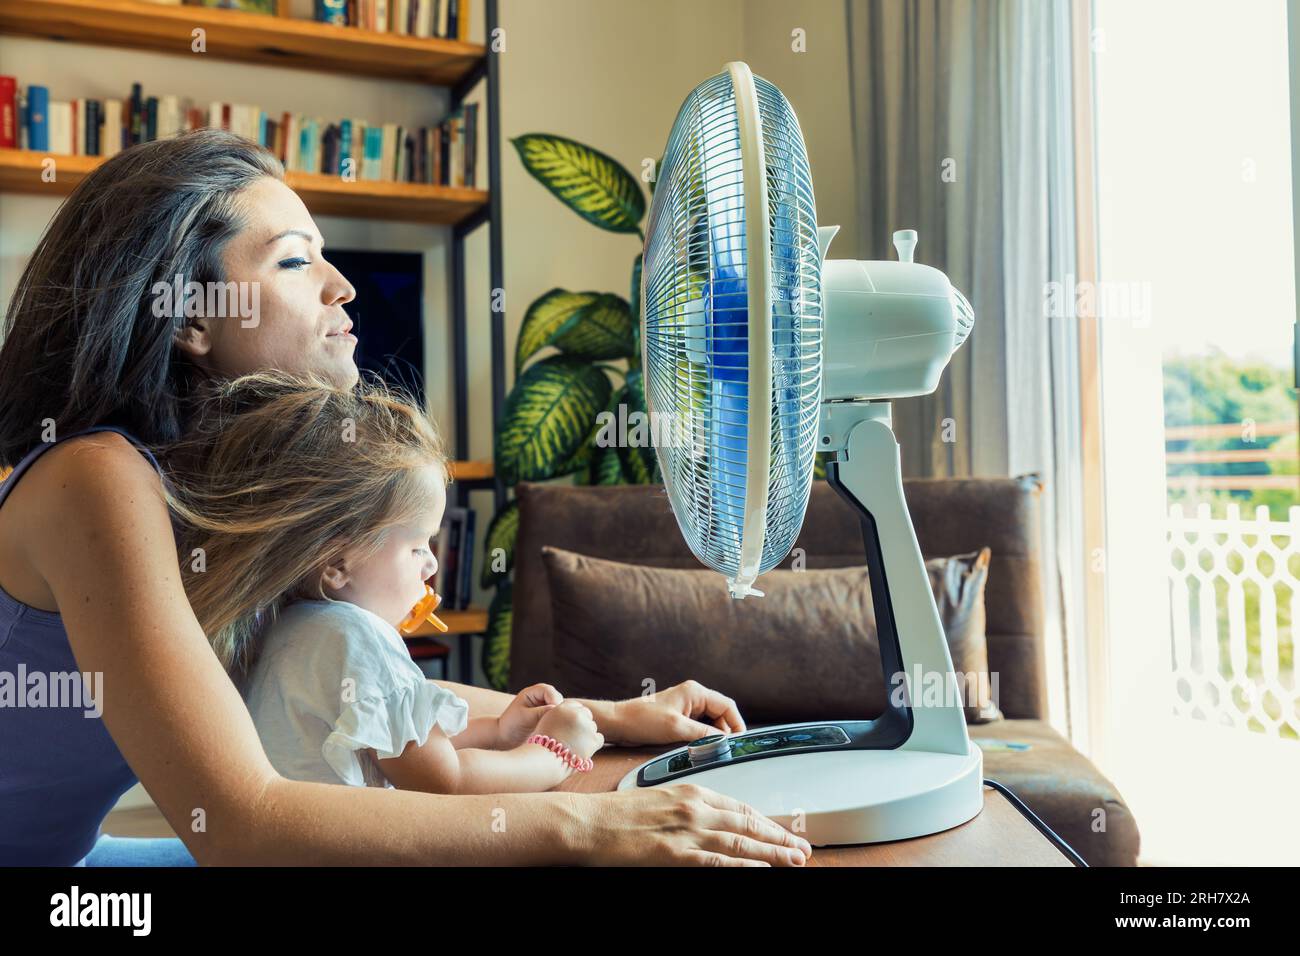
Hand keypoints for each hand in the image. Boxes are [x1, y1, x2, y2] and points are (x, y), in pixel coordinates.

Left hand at [496, 682, 563, 748]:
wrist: (504, 739)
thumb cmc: (511, 726)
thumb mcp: (526, 717)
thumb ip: (542, 712)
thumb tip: (558, 708)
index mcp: (532, 692)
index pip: (549, 691)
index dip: (554, 701)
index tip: (555, 715)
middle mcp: (540, 697)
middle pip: (557, 698)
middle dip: (559, 709)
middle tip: (558, 722)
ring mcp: (545, 706)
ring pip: (560, 708)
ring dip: (560, 716)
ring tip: (556, 727)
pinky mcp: (548, 716)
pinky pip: (559, 716)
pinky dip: (559, 721)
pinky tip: (556, 730)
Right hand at [533, 700, 604, 760]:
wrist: (544, 762)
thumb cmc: (542, 746)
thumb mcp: (547, 722)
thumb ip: (560, 716)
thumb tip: (572, 716)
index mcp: (563, 708)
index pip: (577, 706)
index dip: (574, 717)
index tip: (570, 726)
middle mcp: (576, 714)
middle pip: (586, 714)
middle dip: (582, 724)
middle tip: (574, 737)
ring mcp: (586, 726)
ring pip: (592, 727)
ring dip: (586, 735)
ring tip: (574, 746)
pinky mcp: (593, 739)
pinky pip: (599, 739)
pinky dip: (594, 745)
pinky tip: (583, 750)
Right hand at [584, 784, 810, 865]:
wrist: (587, 821)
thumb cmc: (615, 813)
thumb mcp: (658, 800)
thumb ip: (686, 809)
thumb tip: (708, 823)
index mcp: (690, 791)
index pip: (739, 806)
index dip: (765, 820)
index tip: (782, 830)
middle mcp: (695, 807)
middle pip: (748, 822)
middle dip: (779, 836)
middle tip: (802, 848)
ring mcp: (687, 831)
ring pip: (742, 842)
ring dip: (773, 852)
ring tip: (795, 860)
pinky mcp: (677, 854)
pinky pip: (719, 861)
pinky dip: (744, 865)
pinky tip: (762, 869)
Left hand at [608, 680, 744, 746]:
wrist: (620, 723)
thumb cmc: (643, 720)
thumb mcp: (677, 728)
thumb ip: (703, 733)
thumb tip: (724, 741)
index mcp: (695, 692)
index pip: (728, 706)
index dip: (736, 724)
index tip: (739, 742)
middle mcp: (694, 697)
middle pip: (722, 714)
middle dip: (725, 731)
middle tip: (726, 749)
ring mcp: (687, 707)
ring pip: (712, 722)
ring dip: (714, 735)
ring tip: (713, 750)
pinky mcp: (681, 718)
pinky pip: (701, 727)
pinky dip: (705, 737)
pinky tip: (702, 748)